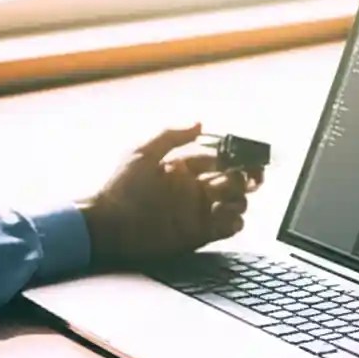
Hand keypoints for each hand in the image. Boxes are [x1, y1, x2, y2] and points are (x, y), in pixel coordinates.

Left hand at [77, 123, 265, 268]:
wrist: (109, 227)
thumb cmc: (121, 188)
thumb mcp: (141, 154)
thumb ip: (171, 137)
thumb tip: (200, 123)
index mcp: (184, 169)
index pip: (219, 160)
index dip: (236, 157)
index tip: (246, 156)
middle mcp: (195, 189)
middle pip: (233, 181)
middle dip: (245, 178)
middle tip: (249, 179)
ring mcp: (199, 212)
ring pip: (236, 204)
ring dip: (240, 200)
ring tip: (228, 200)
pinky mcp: (201, 234)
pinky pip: (229, 228)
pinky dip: (234, 222)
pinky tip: (226, 217)